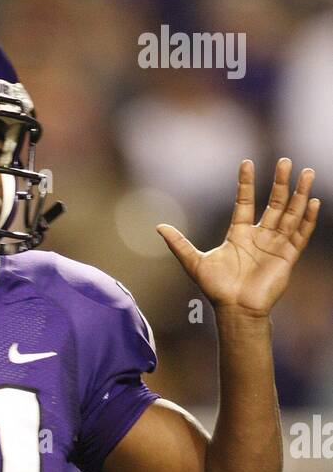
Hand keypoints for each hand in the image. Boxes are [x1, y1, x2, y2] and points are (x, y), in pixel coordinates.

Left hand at [157, 159, 319, 315]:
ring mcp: (275, 245)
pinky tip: (312, 201)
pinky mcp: (287, 256)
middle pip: (274, 203)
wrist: (236, 310)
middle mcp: (260, 236)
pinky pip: (300, 234)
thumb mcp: (194, 263)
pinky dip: (307, 218)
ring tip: (305, 172)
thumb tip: (158, 227)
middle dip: (280, 182)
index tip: (247, 163)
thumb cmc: (217, 289)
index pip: (244, 202)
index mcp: (239, 234)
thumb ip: (179, 244)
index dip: (246, 183)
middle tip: (285, 160)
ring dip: (298, 194)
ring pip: (290, 213)